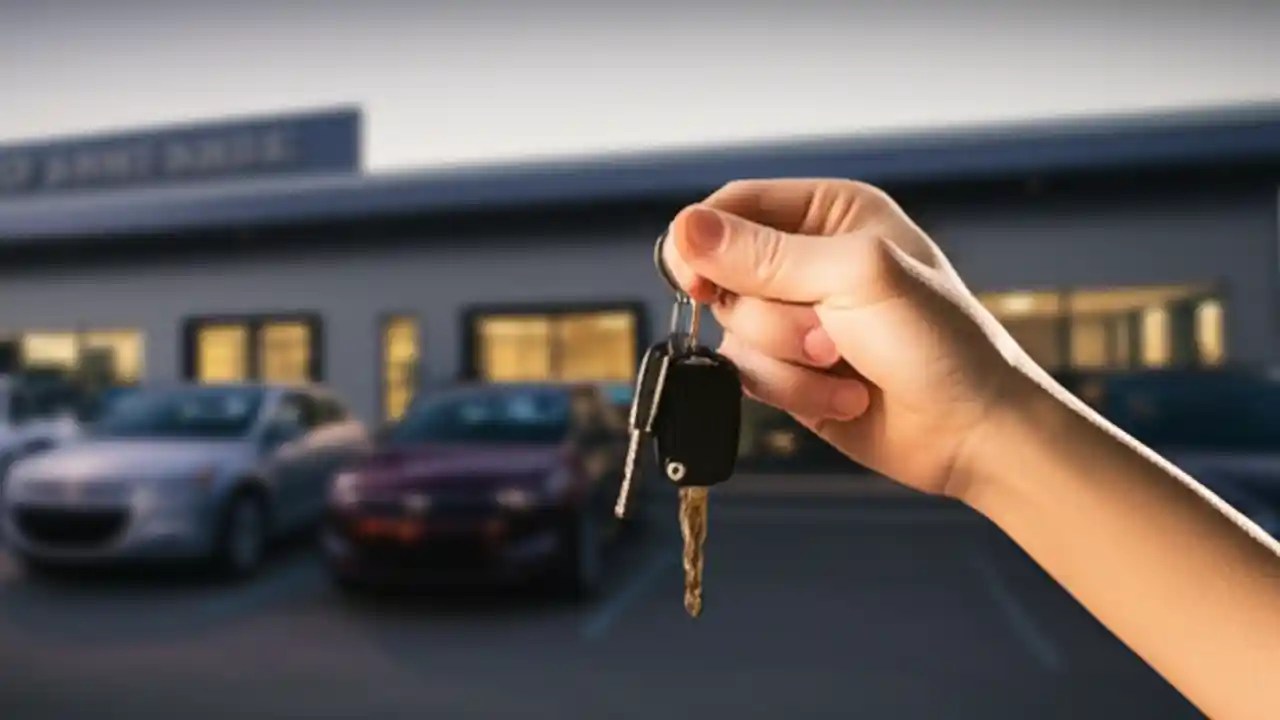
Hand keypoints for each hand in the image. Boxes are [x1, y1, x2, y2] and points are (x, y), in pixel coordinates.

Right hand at [663, 179, 1027, 496]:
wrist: (971, 431)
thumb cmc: (939, 341)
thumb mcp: (853, 278)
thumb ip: (763, 255)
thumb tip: (683, 229)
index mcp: (828, 213)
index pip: (734, 207)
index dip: (703, 242)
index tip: (696, 281)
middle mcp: (807, 260)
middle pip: (724, 274)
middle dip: (772, 316)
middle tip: (829, 330)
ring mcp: (796, 317)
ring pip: (733, 329)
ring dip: (786, 358)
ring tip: (844, 363)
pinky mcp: (789, 369)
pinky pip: (747, 373)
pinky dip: (791, 391)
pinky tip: (842, 394)